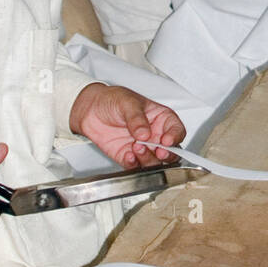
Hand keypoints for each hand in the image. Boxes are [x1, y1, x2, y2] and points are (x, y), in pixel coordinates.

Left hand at [69, 84, 185, 168]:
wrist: (91, 109)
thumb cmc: (113, 100)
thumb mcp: (128, 102)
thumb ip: (137, 118)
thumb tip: (145, 133)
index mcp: (161, 118)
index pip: (176, 129)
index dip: (175, 136)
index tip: (167, 140)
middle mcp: (155, 135)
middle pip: (171, 151)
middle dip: (167, 154)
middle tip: (159, 151)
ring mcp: (143, 148)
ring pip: (155, 162)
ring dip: (148, 158)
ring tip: (136, 147)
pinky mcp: (129, 157)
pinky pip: (136, 166)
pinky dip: (134, 164)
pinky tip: (128, 155)